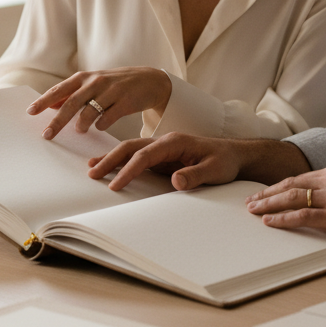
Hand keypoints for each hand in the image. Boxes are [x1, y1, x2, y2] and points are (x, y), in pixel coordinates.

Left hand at [27, 68, 171, 139]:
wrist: (149, 81)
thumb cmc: (115, 84)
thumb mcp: (93, 84)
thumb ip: (72, 94)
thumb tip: (49, 104)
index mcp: (84, 78)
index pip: (59, 90)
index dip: (44, 101)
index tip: (30, 112)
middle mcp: (95, 82)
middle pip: (71, 103)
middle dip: (58, 121)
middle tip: (47, 135)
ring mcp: (111, 91)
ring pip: (90, 111)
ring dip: (82, 124)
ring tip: (80, 130)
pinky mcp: (125, 101)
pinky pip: (108, 118)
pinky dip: (101, 124)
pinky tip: (100, 127)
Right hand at [87, 132, 245, 191]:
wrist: (234, 155)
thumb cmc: (225, 162)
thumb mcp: (215, 170)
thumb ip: (195, 175)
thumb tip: (175, 181)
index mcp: (175, 142)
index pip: (146, 155)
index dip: (129, 170)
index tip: (115, 184)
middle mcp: (165, 142)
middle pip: (132, 148)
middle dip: (111, 160)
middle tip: (92, 174)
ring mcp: (162, 148)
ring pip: (131, 150)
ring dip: (112, 158)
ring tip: (91, 168)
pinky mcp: (162, 157)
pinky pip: (137, 157)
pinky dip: (121, 161)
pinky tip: (109, 166)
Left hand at [246, 164, 325, 246]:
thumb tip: (324, 196)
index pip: (299, 178)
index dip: (279, 186)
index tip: (266, 192)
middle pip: (290, 185)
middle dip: (267, 193)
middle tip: (250, 200)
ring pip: (291, 198)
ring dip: (269, 204)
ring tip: (253, 210)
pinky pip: (302, 216)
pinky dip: (282, 218)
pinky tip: (270, 221)